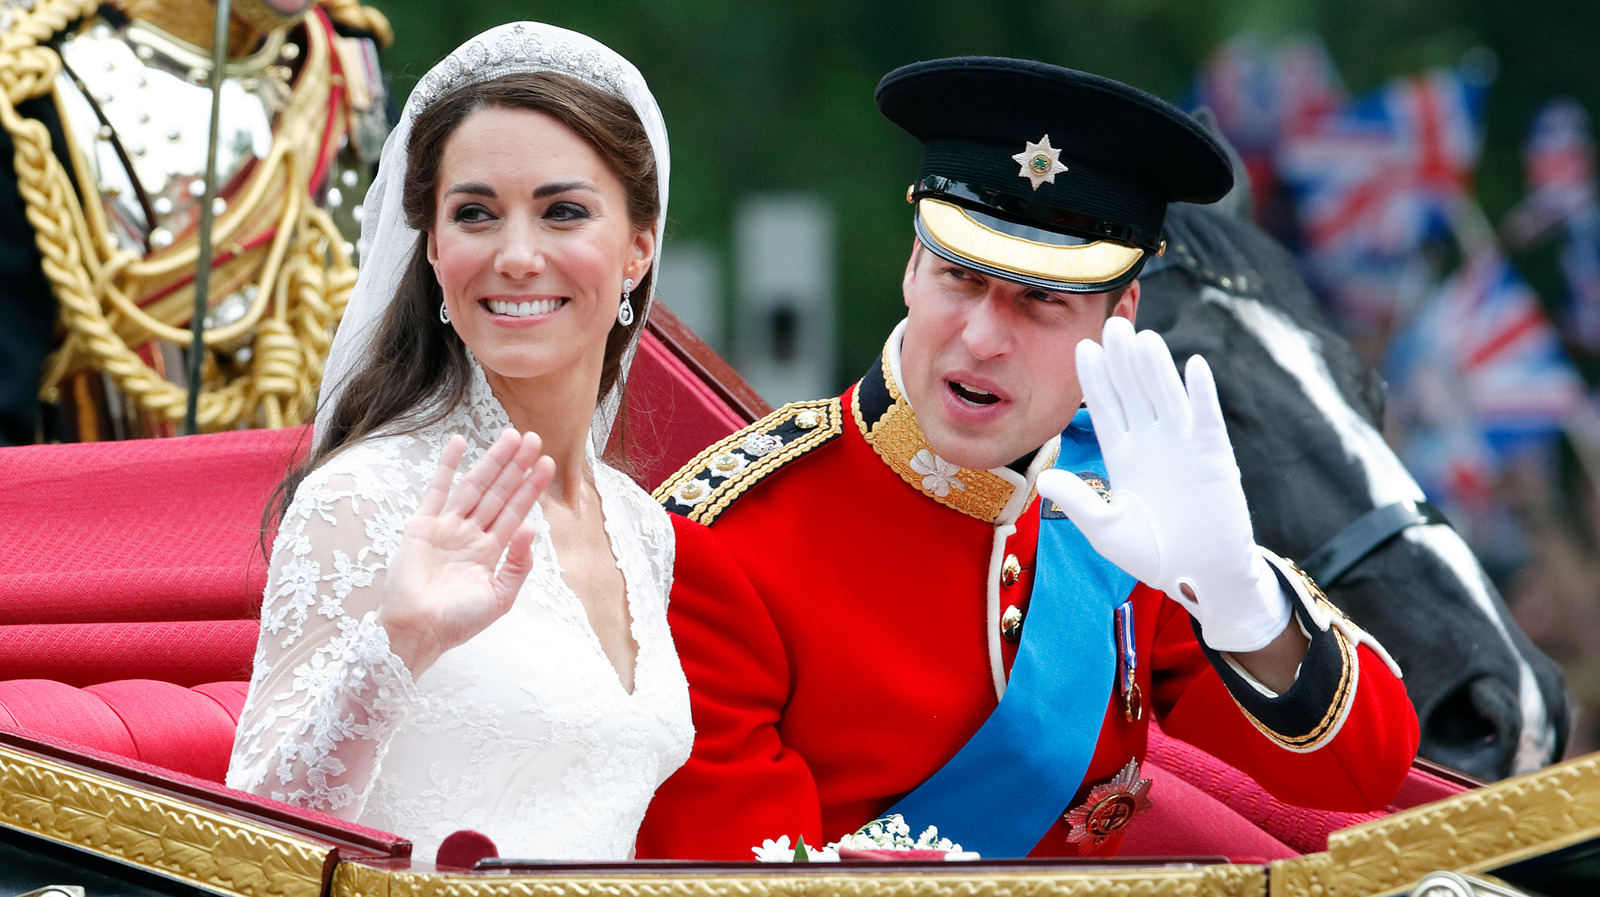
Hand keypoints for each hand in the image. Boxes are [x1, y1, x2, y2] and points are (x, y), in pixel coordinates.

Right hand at [377, 429, 554, 676]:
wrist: (417, 632)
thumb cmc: (457, 622)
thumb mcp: (500, 598)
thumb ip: (518, 564)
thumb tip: (529, 527)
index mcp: (490, 552)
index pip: (515, 511)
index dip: (531, 488)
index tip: (548, 463)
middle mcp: (470, 535)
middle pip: (498, 493)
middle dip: (516, 467)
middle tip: (533, 438)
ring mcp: (447, 528)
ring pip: (475, 486)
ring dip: (492, 461)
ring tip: (510, 436)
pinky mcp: (422, 526)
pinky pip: (437, 489)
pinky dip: (447, 466)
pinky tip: (458, 442)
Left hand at [1036, 317, 1290, 652]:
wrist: (1201, 576)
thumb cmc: (1153, 554)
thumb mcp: (1106, 529)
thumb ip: (1079, 501)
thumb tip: (1043, 477)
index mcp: (1123, 455)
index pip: (1105, 408)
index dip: (1095, 379)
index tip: (1083, 348)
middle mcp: (1151, 442)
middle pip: (1134, 392)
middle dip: (1122, 360)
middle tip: (1111, 324)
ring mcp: (1183, 445)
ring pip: (1166, 397)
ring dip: (1156, 368)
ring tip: (1143, 338)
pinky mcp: (1214, 456)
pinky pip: (1207, 418)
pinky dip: (1202, 394)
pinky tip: (1194, 366)